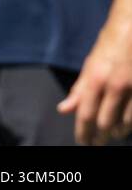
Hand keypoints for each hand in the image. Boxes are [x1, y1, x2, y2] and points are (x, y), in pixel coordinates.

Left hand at [58, 22, 131, 144]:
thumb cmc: (110, 45)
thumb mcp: (90, 64)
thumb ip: (78, 89)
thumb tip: (63, 109)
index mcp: (95, 78)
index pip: (85, 115)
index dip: (83, 133)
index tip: (83, 143)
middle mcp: (114, 85)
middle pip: (105, 123)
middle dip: (100, 137)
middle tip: (97, 143)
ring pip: (126, 123)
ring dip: (118, 132)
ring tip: (113, 134)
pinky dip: (130, 123)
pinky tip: (126, 125)